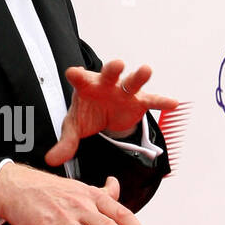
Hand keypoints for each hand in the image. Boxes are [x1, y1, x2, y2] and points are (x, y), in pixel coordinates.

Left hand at [45, 59, 177, 166]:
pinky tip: (173, 103)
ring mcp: (124, 91)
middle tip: (117, 64)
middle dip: (113, 68)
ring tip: (147, 70)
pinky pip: (152, 100)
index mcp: (87, 86)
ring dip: (139, 76)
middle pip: (109, 74)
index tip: (73, 73)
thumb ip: (65, 142)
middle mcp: (107, 85)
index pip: (80, 78)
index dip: (77, 75)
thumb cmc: (87, 113)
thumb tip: (51, 160)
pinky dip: (162, 101)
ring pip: (132, 82)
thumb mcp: (74, 127)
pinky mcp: (139, 101)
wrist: (104, 115)